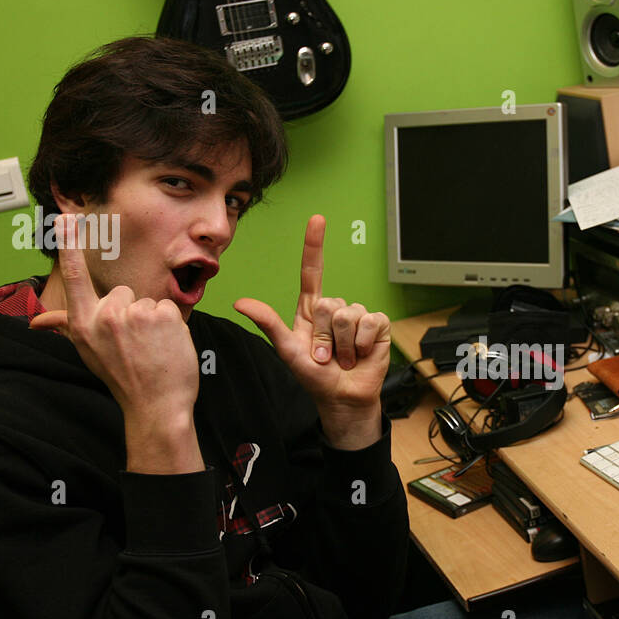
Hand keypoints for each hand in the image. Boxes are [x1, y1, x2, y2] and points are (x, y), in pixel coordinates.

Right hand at [29, 217, 199, 427]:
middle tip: (134, 345)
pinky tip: (166, 346)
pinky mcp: (162, 314)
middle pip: (122, 293)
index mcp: (83, 324)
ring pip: (147, 301)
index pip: (75, 277)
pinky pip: (168, 306)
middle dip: (130, 312)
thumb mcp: (88, 351)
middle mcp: (105, 316)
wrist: (155, 405)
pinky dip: (172, 324)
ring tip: (150, 349)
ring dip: (153, 321)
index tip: (66, 218)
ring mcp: (134, 314)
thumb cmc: (122, 378)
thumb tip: (36, 322)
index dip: (70, 244)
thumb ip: (66, 325)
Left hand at [234, 215, 389, 446]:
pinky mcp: (378, 326)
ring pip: (348, 315)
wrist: (342, 398)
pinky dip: (362, 343)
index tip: (317, 220)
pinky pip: (370, 322)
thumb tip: (241, 302)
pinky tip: (361, 354)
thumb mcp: (286, 349)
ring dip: (343, 344)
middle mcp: (335, 309)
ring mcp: (358, 316)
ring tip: (342, 358)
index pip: (313, 271)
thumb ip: (267, 323)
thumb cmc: (314, 376)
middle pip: (330, 303)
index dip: (314, 245)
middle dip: (325, 336)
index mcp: (312, 310)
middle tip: (325, 356)